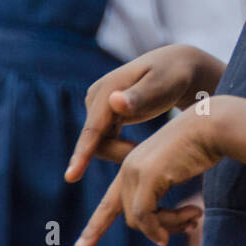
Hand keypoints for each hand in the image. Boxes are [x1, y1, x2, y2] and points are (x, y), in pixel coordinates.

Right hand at [66, 43, 220, 182]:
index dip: (82, 154)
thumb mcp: (161, 85)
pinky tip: (140, 148)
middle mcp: (96, 96)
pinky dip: (122, 149)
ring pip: (99, 144)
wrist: (175, 67)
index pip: (92, 128)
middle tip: (149, 155)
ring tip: (151, 148)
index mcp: (108, 88)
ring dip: (122, 152)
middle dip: (119, 153)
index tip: (70, 177)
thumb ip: (140, 96)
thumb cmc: (173, 76)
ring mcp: (98, 105)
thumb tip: (114, 101)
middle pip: (95, 141)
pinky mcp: (103, 114)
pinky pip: (105, 141)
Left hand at [75, 106, 220, 245]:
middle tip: (191, 223)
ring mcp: (135, 170)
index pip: (110, 203)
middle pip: (133, 217)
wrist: (212, 125)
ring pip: (140, 220)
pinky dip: (165, 225)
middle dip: (162, 227)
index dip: (96, 227)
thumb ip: (161, 196)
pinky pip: (147, 216)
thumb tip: (160, 235)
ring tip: (195, 217)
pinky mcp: (147, 175)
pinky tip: (193, 214)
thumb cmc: (200, 148)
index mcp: (132, 166)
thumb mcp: (175, 172)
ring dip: (170, 225)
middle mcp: (129, 167)